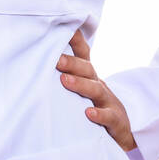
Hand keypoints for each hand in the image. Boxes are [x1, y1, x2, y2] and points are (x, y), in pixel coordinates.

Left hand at [56, 28, 137, 155]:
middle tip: (55, 59)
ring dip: (80, 84)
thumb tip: (36, 62)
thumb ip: (63, 77)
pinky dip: (99, 114)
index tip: (62, 28)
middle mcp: (99, 84)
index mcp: (89, 76)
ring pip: (96, 89)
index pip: (83, 54)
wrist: (122, 132)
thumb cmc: (93, 107)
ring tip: (65, 80)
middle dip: (71, 63)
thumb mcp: (80, 91)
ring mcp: (109, 101)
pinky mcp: (116, 121)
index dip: (75, 40)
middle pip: (87, 69)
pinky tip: (88, 113)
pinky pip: (108, 116)